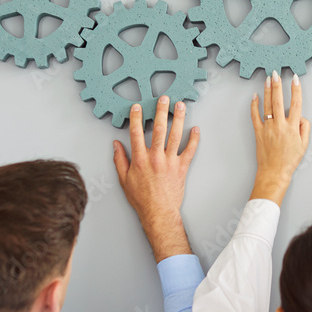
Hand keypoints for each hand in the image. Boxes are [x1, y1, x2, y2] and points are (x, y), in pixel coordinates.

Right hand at [113, 96, 198, 261]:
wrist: (158, 212)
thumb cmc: (141, 198)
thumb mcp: (124, 180)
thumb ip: (120, 160)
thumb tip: (116, 145)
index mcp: (140, 159)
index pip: (137, 133)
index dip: (137, 118)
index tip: (137, 107)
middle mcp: (155, 157)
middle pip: (159, 129)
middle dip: (161, 111)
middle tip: (164, 99)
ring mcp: (170, 161)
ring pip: (175, 135)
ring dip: (179, 119)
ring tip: (180, 106)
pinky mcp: (182, 168)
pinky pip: (190, 150)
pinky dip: (194, 139)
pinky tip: (196, 129)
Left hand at [249, 71, 309, 205]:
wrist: (274, 172)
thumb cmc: (289, 160)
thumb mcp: (304, 145)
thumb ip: (305, 128)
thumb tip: (301, 117)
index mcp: (293, 128)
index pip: (296, 104)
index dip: (296, 90)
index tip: (295, 79)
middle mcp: (280, 125)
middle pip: (278, 100)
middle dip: (278, 85)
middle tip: (276, 73)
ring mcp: (268, 128)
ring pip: (267, 105)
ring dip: (267, 91)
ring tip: (267, 79)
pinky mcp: (259, 132)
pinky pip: (255, 116)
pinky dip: (254, 105)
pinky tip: (254, 96)